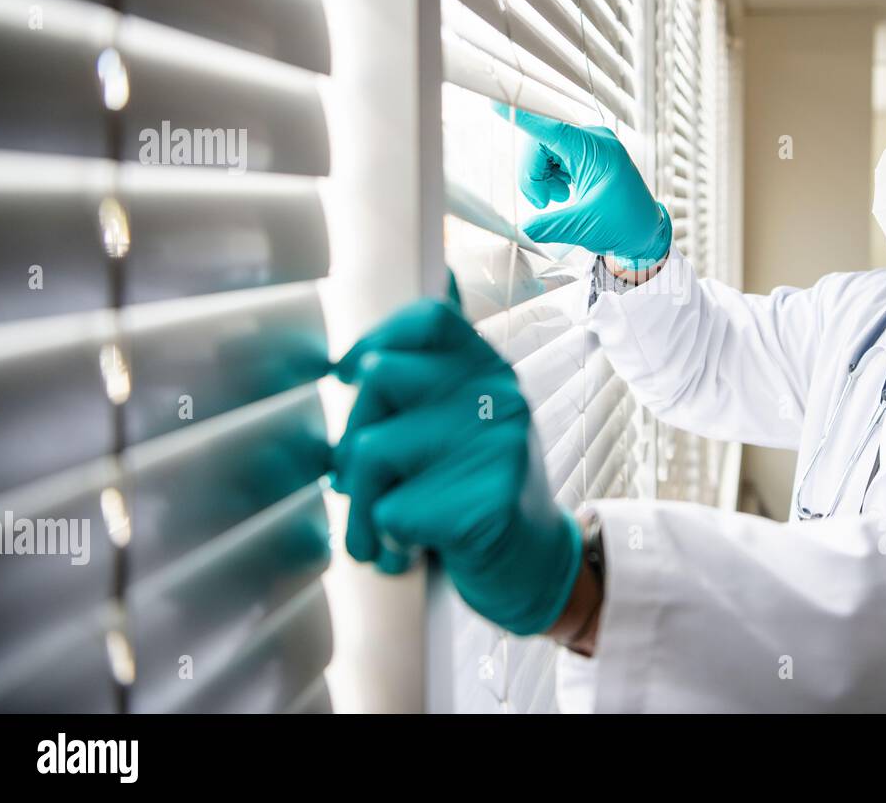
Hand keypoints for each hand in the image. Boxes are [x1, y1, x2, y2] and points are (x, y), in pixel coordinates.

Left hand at [332, 289, 581, 635]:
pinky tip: (408, 553)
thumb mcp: (464, 426)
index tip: (350, 376)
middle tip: (359, 483)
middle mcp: (498, 398)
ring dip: (357, 504)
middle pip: (379, 378)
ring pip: (370, 450)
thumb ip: (424, 390)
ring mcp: (496, 447)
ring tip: (376, 530)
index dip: (376, 339)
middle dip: (350, 438)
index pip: (428, 319)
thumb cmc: (480, 494)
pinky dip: (383, 541)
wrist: (535, 567)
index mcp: (490, 372)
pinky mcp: (485, 504)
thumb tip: (353, 364)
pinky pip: (389, 510)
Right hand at [495, 104, 670, 269]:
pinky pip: (556, 156)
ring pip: (546, 150)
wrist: (646, 232)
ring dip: (542, 175)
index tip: (496, 103)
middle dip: (533, 172)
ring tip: (556, 199)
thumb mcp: (585, 227)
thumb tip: (525, 228)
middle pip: (543, 142)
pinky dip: (550, 175)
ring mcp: (591, 147)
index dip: (523, 119)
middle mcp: (593, 142)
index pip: (552, 129)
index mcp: (596, 151)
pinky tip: (561, 193)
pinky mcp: (588, 156)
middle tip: (541, 202)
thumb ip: (550, 226)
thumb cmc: (627, 225)